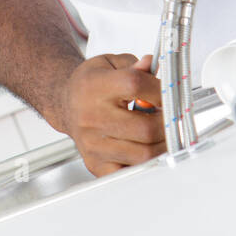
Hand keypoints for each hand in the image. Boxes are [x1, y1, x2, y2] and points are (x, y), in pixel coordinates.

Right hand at [58, 53, 164, 176]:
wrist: (66, 105)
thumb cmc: (90, 86)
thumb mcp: (110, 63)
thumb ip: (134, 65)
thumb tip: (151, 66)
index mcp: (95, 87)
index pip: (135, 85)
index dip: (160, 89)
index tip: (169, 92)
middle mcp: (92, 117)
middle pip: (145, 127)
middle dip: (167, 123)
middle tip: (169, 116)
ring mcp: (93, 144)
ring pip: (144, 153)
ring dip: (161, 144)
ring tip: (158, 131)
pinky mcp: (95, 163)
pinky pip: (130, 171)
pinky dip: (144, 163)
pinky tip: (145, 147)